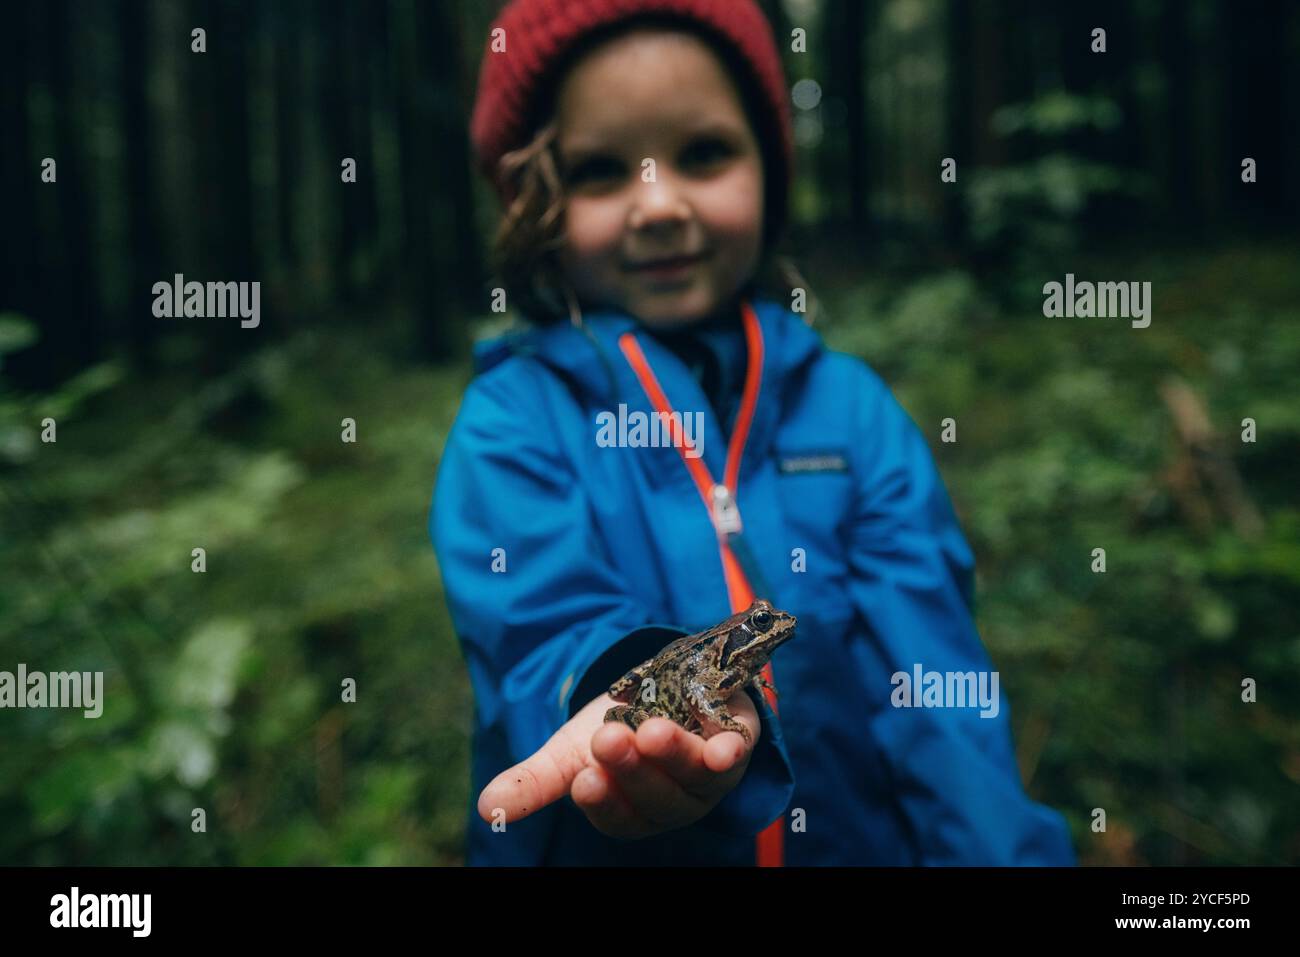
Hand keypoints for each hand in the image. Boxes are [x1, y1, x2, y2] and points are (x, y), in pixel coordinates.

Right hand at [476, 691, 759, 838]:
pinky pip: (740, 750)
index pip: (618, 817)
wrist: (665, 685)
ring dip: (674, 754)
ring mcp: (711, 774)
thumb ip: (534, 779)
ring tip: (649, 731)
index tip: (584, 779)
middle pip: (657, 796)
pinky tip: (725, 748)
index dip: (603, 801)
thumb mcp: (570, 749)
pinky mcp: (739, 739)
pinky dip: (733, 749)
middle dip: (632, 768)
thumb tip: (485, 808)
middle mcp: (676, 801)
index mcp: (634, 812)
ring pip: (696, 773)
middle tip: (607, 739)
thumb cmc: (615, 729)